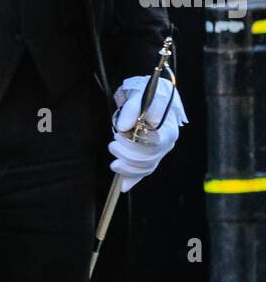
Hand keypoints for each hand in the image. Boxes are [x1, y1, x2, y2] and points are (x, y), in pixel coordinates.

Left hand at [108, 74, 187, 191]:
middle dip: (128, 154)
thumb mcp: (139, 95)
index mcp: (168, 128)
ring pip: (146, 167)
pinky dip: (132, 179)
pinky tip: (122, 186)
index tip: (121, 133)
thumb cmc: (147, 95)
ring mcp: (159, 152)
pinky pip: (143, 172)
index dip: (138, 142)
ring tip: (113, 155)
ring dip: (127, 166)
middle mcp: (167, 143)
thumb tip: (123, 127)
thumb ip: (131, 109)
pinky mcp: (150, 158)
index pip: (158, 142)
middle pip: (150, 157)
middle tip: (112, 143)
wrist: (150, 98)